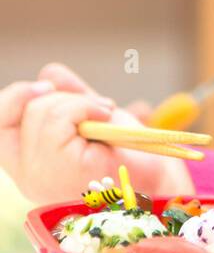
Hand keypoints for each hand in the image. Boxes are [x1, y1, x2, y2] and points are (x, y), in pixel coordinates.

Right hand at [0, 63, 189, 203]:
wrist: (159, 179)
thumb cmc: (129, 155)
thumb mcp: (92, 119)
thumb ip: (68, 98)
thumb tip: (50, 73)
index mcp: (28, 166)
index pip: (0, 125)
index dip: (14, 99)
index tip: (43, 86)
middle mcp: (27, 176)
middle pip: (25, 110)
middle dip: (63, 97)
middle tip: (99, 108)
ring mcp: (40, 177)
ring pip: (41, 110)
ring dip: (79, 103)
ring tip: (104, 116)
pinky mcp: (60, 171)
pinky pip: (58, 117)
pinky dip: (84, 106)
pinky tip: (106, 119)